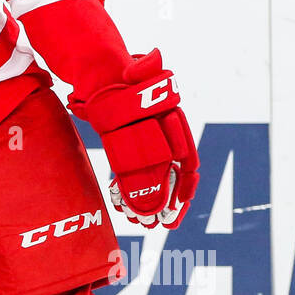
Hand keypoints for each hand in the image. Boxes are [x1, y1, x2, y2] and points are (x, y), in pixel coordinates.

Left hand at [70, 49, 198, 229]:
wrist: (108, 76)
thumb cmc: (125, 75)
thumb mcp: (135, 70)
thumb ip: (141, 70)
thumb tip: (135, 71)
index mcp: (173, 121)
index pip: (187, 154)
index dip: (187, 180)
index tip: (183, 200)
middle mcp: (166, 137)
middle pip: (173, 174)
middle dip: (171, 201)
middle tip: (165, 224)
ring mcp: (150, 146)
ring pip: (157, 180)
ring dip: (153, 204)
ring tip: (147, 224)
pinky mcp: (133, 152)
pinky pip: (138, 177)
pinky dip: (135, 194)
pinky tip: (128, 210)